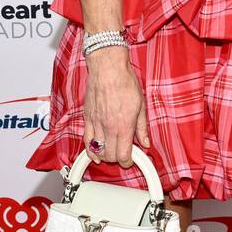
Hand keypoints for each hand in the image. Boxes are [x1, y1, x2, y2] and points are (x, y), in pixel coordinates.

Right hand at [82, 45, 149, 166]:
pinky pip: (86, 141)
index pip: (123, 155)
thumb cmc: (124, 82)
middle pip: (110, 156)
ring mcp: (96, 124)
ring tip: (111, 153)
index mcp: (124, 125)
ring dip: (104, 156)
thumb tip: (145, 142)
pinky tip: (94, 153)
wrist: (108, 69)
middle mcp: (109, 127)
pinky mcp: (87, 119)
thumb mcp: (141, 105)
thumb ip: (142, 127)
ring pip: (97, 151)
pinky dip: (90, 150)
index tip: (131, 160)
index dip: (128, 162)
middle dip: (117, 159)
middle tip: (123, 155)